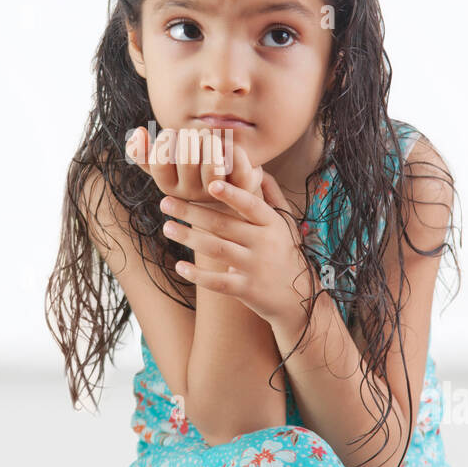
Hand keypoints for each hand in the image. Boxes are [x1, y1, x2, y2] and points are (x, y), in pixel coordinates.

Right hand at [125, 124, 262, 210]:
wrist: (226, 185)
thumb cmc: (191, 168)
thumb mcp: (164, 163)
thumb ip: (143, 152)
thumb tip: (138, 132)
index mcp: (169, 186)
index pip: (160, 162)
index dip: (166, 141)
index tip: (172, 134)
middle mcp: (191, 193)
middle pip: (187, 159)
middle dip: (189, 137)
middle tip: (192, 134)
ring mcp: (216, 191)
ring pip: (212, 162)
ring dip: (209, 140)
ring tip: (207, 138)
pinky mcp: (240, 185)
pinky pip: (235, 159)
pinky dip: (229, 144)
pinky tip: (224, 143)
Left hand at [159, 168, 317, 330]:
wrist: (301, 298)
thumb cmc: (288, 254)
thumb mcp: (287, 224)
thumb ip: (273, 195)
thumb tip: (258, 168)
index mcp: (272, 224)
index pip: (251, 205)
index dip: (232, 194)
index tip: (209, 183)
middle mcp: (264, 243)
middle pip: (223, 225)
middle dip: (192, 212)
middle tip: (165, 202)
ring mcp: (255, 267)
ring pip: (217, 249)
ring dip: (189, 238)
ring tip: (167, 228)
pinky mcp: (247, 289)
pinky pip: (219, 281)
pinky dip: (199, 275)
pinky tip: (180, 266)